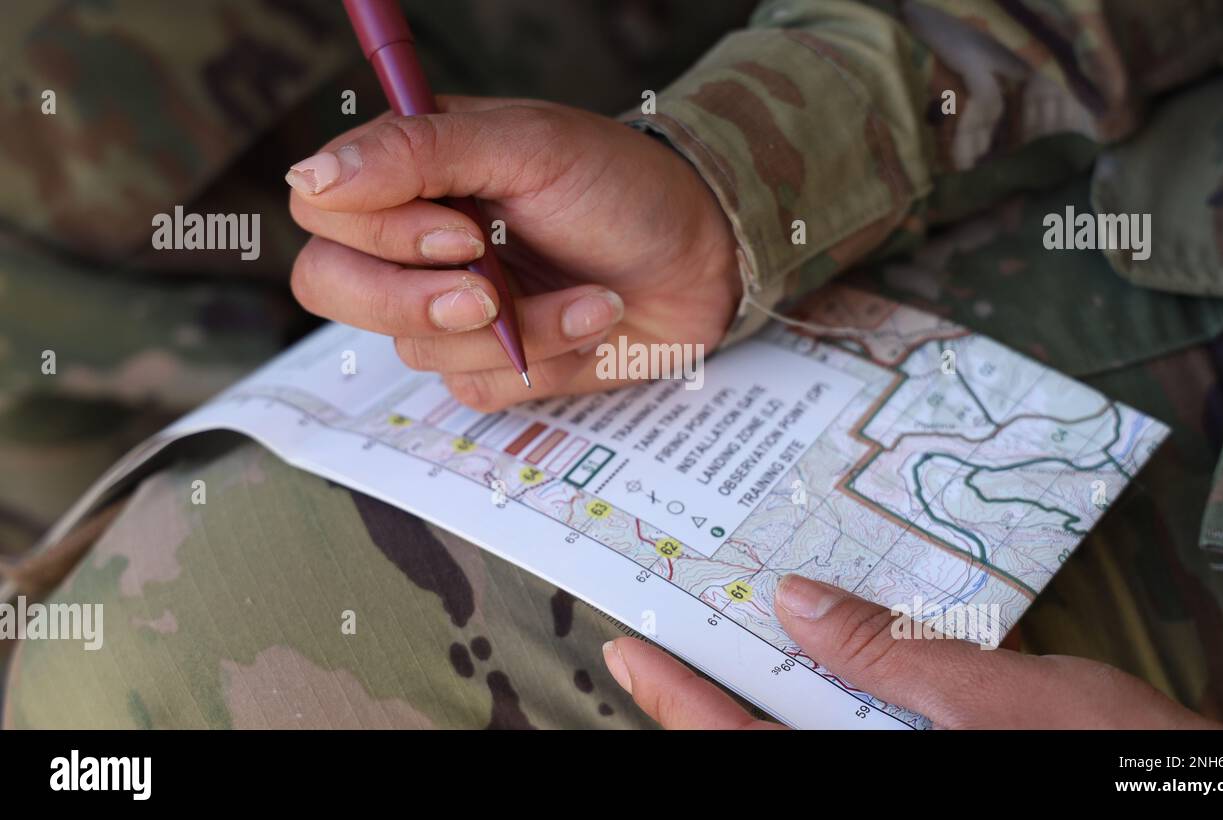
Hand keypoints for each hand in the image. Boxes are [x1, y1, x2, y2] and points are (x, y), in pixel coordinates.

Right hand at [286, 98, 740, 411]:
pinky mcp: (491, 362)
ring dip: (518, 327)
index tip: (462, 234)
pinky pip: (475, 386)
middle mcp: (415, 241)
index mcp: (411, 172)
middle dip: (419, 301)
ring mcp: (450, 307)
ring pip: (415, 348)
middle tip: (491, 292)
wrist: (706, 259)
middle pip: (333, 288)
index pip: (323, 213)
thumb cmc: (624, 186)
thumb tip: (308, 178)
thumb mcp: (529, 146)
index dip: (379, 236)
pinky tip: (593, 318)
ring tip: (588, 292)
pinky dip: (545, 356)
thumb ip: (418, 152)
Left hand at [602, 574, 1222, 728]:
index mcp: (871, 779)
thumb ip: (893, 656)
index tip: (629, 651)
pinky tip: (841, 647)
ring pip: (812, 731)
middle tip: (667, 633)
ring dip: (775, 685)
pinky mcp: (941, 758)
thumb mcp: (1003, 700)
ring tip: (744, 624)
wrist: (1194, 792)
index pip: (740, 742)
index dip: (676, 699)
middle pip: (764, 739)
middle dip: (712, 691)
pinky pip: (869, 726)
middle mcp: (871, 779)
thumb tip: (800, 605)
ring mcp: (908, 771)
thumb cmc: (1112, 763)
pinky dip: (844, 690)